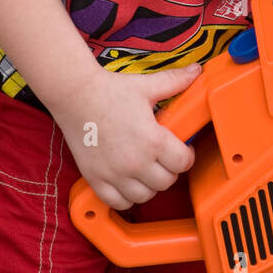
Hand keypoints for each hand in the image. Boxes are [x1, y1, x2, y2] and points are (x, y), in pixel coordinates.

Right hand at [52, 62, 201, 209]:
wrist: (75, 95)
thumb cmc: (110, 90)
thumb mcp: (147, 85)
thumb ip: (175, 81)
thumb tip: (197, 70)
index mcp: (152, 140)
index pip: (183, 163)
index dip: (187, 155)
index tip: (182, 149)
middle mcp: (135, 162)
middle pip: (166, 182)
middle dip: (170, 169)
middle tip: (164, 157)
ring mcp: (114, 174)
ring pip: (145, 196)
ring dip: (149, 185)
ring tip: (147, 169)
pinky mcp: (95, 179)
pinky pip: (118, 202)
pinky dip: (126, 196)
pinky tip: (127, 181)